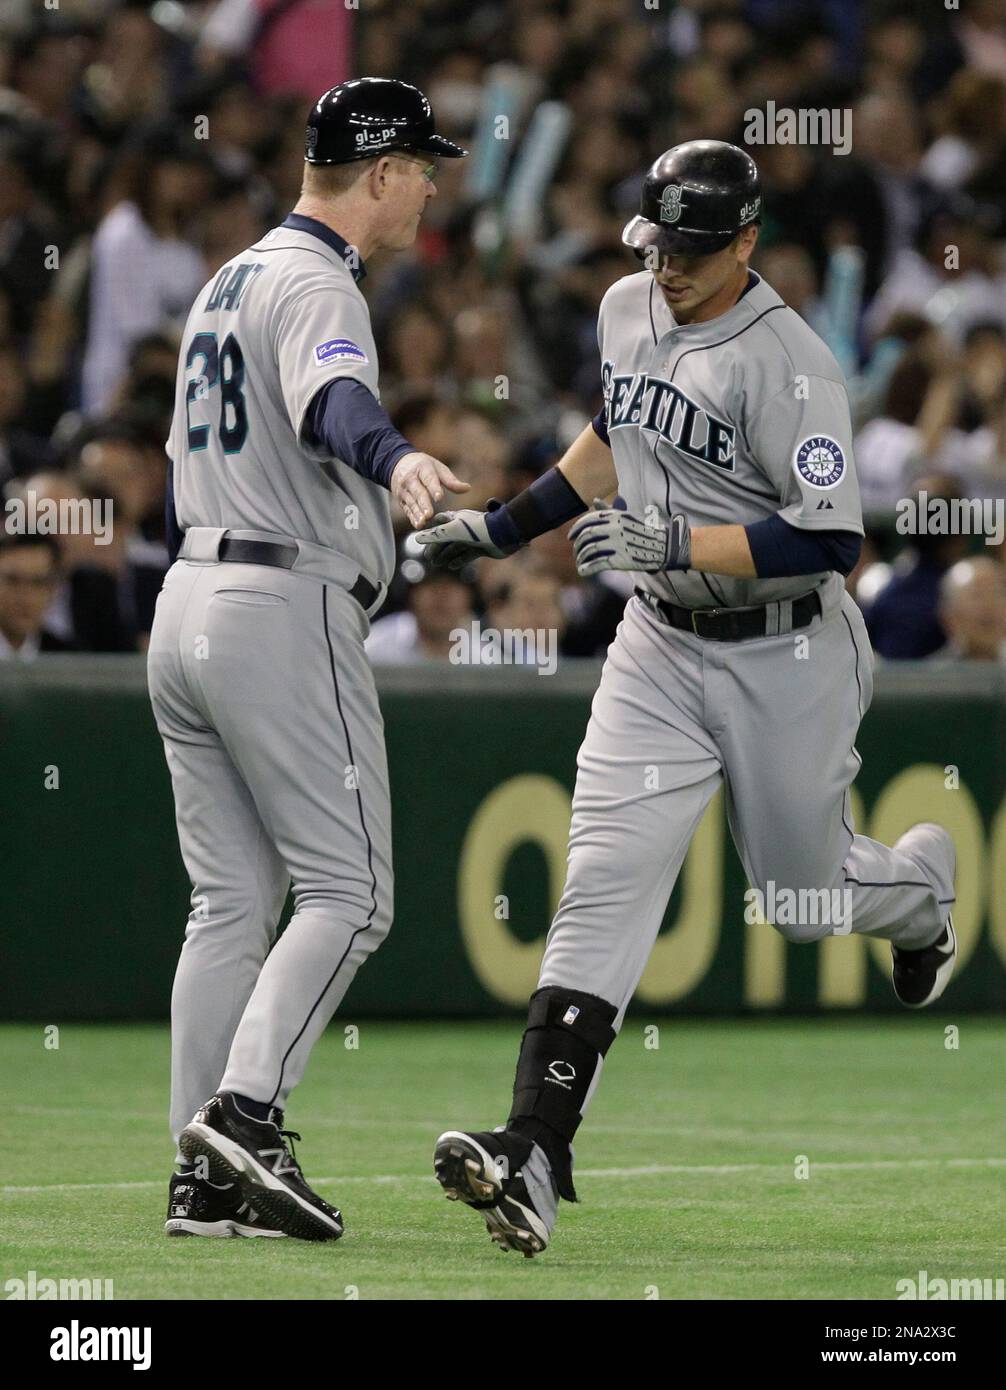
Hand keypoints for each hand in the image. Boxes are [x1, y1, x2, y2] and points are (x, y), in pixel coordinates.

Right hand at [390, 452, 468, 527]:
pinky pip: (407, 509)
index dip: (434, 488)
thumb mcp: (438, 468)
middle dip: (424, 504)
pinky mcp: (401, 500)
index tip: (439, 497)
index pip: (429, 478)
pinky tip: (418, 525)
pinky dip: (412, 517)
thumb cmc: (423, 467)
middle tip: (429, 514)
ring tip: (423, 522)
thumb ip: (451, 480)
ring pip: (411, 502)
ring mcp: (404, 490)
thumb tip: (468, 488)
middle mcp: (411, 479)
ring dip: (417, 513)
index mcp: (423, 468)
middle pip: (418, 492)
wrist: (398, 464)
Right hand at [414, 499, 518, 570]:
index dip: (431, 530)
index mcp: (458, 519)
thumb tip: (417, 539)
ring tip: (436, 564)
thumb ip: (435, 536)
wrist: (504, 535)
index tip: (421, 538)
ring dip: (446, 555)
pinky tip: (451, 566)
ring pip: (457, 547)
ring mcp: (474, 538)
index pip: (440, 522)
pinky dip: (459, 560)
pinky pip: (468, 555)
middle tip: (428, 558)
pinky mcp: (483, 548)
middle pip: (448, 538)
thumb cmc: (478, 529)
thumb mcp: (453, 531)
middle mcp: (466, 527)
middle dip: (437, 548)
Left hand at [569, 500, 690, 575]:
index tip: (570, 537)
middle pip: (586, 536)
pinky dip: (587, 568)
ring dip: (581, 558)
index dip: (575, 529)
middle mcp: (615, 529)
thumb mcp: (627, 516)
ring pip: (590, 550)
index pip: (588, 521)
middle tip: (576, 552)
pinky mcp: (620, 560)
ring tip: (579, 563)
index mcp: (615, 517)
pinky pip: (597, 564)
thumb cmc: (644, 531)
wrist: (664, 546)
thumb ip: (609, 510)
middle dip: (577, 545)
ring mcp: (617, 544)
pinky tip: (583, 572)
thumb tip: (594, 500)